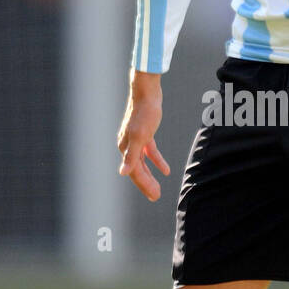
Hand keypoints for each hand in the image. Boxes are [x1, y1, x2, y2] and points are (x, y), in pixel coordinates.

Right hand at [117, 75, 169, 200]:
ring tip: (158, 188)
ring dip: (150, 175)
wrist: (147, 92)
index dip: (144, 185)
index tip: (154, 196)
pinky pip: (150, 152)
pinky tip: (166, 170)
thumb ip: (132, 155)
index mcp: (125, 147)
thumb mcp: (140, 136)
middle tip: (156, 196)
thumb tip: (122, 173)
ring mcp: (136, 140)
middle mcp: (128, 145)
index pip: (134, 172)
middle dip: (146, 184)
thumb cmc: (144, 112)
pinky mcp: (145, 134)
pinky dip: (157, 161)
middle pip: (137, 170)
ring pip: (143, 163)